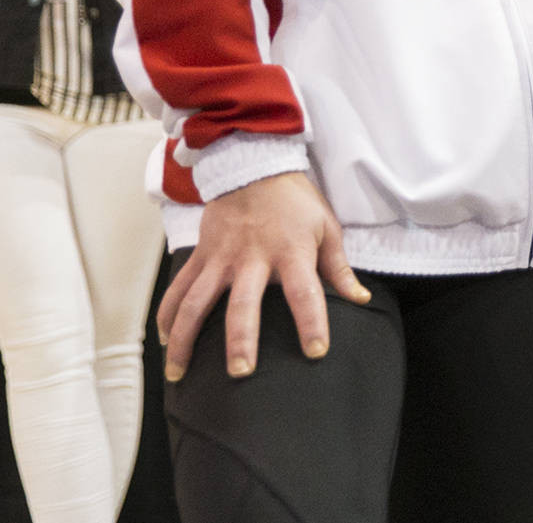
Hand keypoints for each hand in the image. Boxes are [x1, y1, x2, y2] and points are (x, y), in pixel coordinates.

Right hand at [157, 171, 369, 380]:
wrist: (253, 166)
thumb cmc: (295, 201)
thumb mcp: (326, 227)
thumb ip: (339, 268)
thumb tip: (361, 299)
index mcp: (291, 252)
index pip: (305, 292)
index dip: (312, 322)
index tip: (316, 351)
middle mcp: (252, 258)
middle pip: (244, 304)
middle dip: (241, 340)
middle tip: (241, 372)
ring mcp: (220, 258)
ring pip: (197, 303)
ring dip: (187, 340)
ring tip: (180, 373)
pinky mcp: (200, 255)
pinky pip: (178, 288)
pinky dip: (167, 315)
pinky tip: (164, 340)